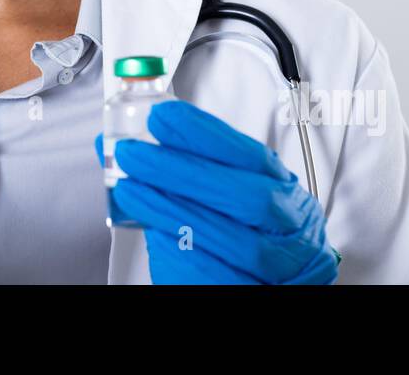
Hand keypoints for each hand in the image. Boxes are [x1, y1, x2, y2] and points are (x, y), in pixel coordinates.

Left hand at [96, 100, 337, 284]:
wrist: (269, 285)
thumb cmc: (247, 242)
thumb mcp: (228, 200)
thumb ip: (186, 174)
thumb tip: (117, 145)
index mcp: (286, 194)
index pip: (255, 158)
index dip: (208, 135)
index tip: (162, 117)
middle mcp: (291, 228)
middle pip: (249, 198)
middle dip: (186, 171)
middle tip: (133, 154)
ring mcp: (282, 267)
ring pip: (237, 241)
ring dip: (175, 212)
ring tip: (130, 190)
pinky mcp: (255, 292)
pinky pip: (222, 278)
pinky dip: (186, 256)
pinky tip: (156, 236)